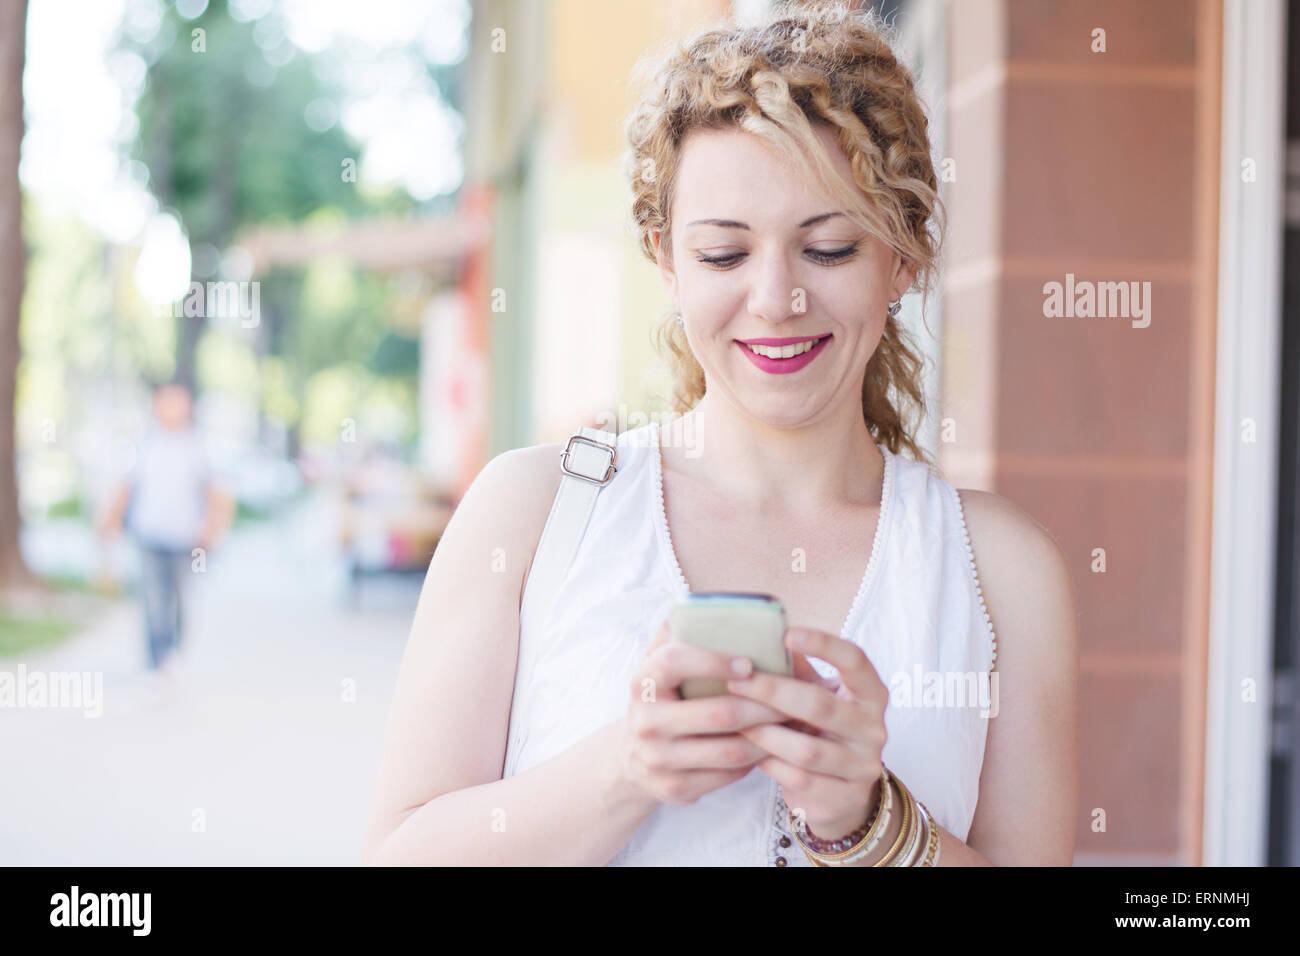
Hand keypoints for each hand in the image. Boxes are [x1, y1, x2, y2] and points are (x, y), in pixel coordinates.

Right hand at [618, 619, 790, 806]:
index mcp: (643, 682)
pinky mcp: (676, 789)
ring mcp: (660, 760)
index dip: (715, 660)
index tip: (750, 662)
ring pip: (731, 750)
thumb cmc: (662, 701)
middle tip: (794, 695)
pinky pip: (729, 774)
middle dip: (765, 704)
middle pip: (720, 713)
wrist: (631, 760)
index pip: (675, 661)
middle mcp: (646, 723)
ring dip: (769, 734)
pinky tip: (771, 745)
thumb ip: (676, 635)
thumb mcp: (658, 667)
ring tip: (791, 720)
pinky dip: (756, 759)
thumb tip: (699, 604)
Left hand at [726, 626, 888, 841]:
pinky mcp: (844, 797)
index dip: (823, 644)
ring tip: (738, 722)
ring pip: (807, 750)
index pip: (855, 660)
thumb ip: (798, 670)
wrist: (843, 793)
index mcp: (871, 694)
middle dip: (773, 692)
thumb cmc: (822, 730)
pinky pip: (799, 779)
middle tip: (736, 682)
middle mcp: (874, 729)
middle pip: (820, 705)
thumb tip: (761, 633)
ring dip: (766, 734)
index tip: (787, 633)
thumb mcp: (818, 696)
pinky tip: (751, 752)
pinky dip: (770, 764)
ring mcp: (862, 766)